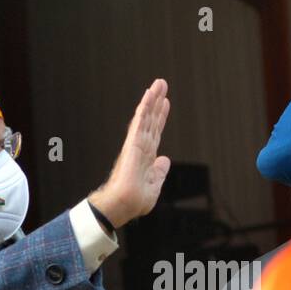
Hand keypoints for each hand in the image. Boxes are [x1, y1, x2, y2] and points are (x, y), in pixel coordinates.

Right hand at [89, 78, 171, 228]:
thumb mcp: (154, 186)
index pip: (155, 132)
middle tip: (162, 84)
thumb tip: (165, 159)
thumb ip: (159, 172)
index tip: (165, 103)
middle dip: (157, 103)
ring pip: (145, 117)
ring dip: (152, 100)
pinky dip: (144, 108)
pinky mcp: (133, 144)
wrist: (124, 205)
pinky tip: (148, 96)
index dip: (160, 117)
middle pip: (151, 120)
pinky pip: (140, 122)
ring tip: (158, 84)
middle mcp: (141, 147)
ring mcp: (136, 144)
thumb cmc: (135, 201)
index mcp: (146, 157)